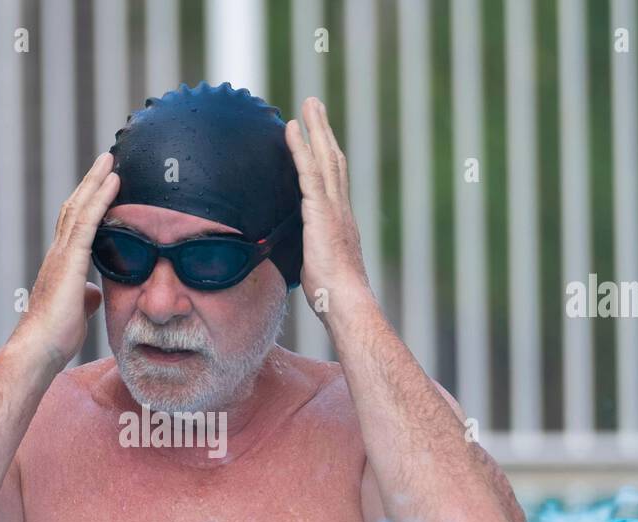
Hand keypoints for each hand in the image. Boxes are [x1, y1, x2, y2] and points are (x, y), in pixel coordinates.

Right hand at [14, 152, 119, 368]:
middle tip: (106, 159)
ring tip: (110, 159)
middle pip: (74, 207)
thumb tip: (95, 291)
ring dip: (96, 181)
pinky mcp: (69, 260)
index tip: (101, 184)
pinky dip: (101, 198)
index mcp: (61, 264)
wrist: (40, 348)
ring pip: (79, 207)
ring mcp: (62, 254)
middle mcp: (58, 253)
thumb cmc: (56, 338)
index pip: (75, 226)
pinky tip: (113, 181)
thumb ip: (86, 296)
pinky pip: (87, 221)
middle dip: (90, 183)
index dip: (87, 203)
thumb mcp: (78, 312)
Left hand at [284, 97, 374, 320]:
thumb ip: (310, 257)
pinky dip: (301, 149)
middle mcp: (341, 208)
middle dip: (324, 131)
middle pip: (334, 159)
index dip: (327, 156)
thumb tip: (300, 263)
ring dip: (316, 128)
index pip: (334, 181)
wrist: (346, 302)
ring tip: (307, 104)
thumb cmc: (333, 297)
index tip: (321, 137)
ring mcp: (333, 208)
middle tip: (314, 105)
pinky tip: (292, 130)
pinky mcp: (321, 212)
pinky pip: (309, 172)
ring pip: (325, 158)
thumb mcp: (318, 270)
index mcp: (341, 221)